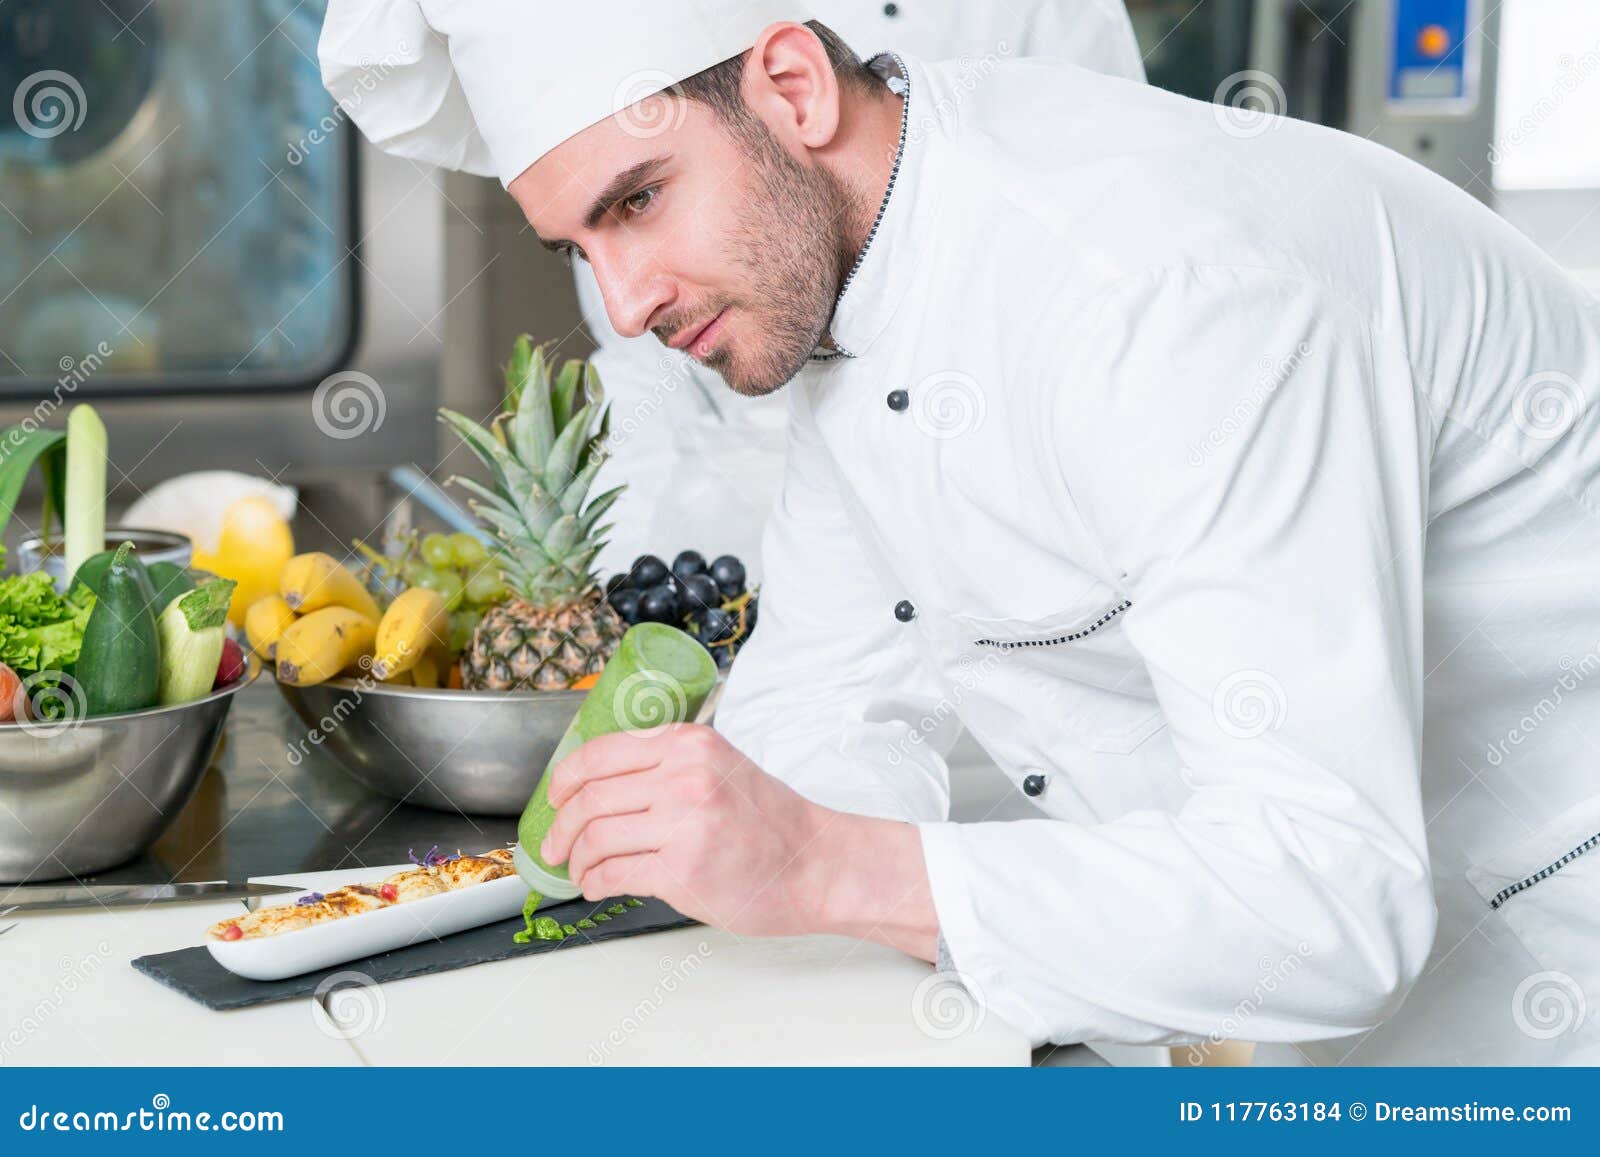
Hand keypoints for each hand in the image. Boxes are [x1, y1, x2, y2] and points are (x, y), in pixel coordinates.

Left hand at [540, 723, 833, 936]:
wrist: (815, 863)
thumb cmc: (769, 822)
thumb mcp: (720, 766)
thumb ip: (667, 766)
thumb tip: (597, 785)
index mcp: (688, 743)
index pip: (600, 753)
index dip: (564, 780)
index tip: (555, 799)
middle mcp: (684, 776)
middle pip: (590, 798)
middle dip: (561, 827)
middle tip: (554, 846)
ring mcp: (684, 823)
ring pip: (596, 836)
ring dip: (577, 859)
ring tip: (580, 870)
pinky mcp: (683, 870)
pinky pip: (614, 874)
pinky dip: (594, 883)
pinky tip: (597, 886)